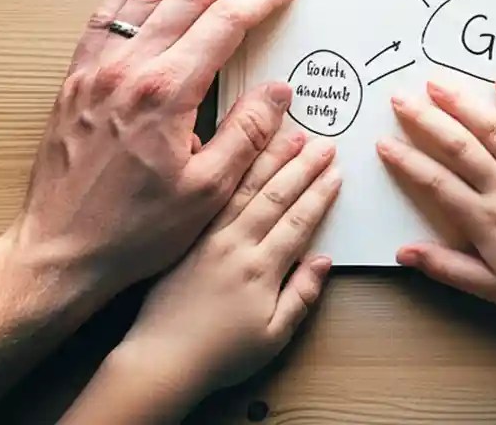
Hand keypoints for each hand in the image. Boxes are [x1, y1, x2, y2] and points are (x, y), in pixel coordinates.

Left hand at [3, 0, 299, 304]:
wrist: (60, 252)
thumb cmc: (136, 231)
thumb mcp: (207, 192)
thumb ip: (246, 136)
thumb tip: (279, 91)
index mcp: (166, 94)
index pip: (224, 25)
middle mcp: (130, 70)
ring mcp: (98, 70)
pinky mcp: (77, 80)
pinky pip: (105, 16)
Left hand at [113, 127, 340, 396]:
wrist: (159, 360)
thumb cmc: (219, 355)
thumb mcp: (274, 337)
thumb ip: (302, 295)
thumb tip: (324, 260)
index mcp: (261, 268)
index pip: (298, 220)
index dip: (320, 193)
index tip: (335, 171)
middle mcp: (235, 244)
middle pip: (275, 195)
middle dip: (302, 165)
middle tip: (322, 142)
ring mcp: (208, 237)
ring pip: (245, 187)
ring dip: (271, 159)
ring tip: (290, 135)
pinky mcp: (187, 238)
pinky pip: (214, 196)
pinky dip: (228, 170)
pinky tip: (236, 154)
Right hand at [377, 79, 495, 318]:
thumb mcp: (493, 288)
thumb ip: (447, 267)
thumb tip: (403, 253)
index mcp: (484, 219)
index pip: (436, 182)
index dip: (406, 161)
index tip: (384, 143)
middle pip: (458, 145)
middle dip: (425, 119)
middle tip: (400, 98)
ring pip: (492, 128)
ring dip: (463, 102)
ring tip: (438, 82)